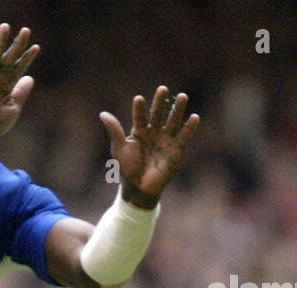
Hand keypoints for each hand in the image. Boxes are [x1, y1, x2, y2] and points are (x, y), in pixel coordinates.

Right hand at [0, 24, 38, 138]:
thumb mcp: (13, 108)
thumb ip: (21, 93)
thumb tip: (31, 78)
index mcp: (8, 86)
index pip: (20, 68)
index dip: (28, 58)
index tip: (36, 47)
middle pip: (10, 57)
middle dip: (18, 44)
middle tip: (26, 30)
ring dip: (1, 41)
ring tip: (5, 26)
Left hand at [100, 86, 199, 207]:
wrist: (139, 189)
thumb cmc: (127, 170)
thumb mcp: (119, 149)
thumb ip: (114, 131)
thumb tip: (102, 113)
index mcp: (139, 132)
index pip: (140, 116)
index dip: (139, 109)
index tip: (138, 99)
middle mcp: (154, 133)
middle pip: (158, 114)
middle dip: (160, 102)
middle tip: (162, 88)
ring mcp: (166, 141)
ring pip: (173, 121)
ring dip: (178, 109)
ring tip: (182, 96)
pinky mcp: (176, 150)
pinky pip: (184, 137)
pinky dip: (190, 127)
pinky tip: (194, 117)